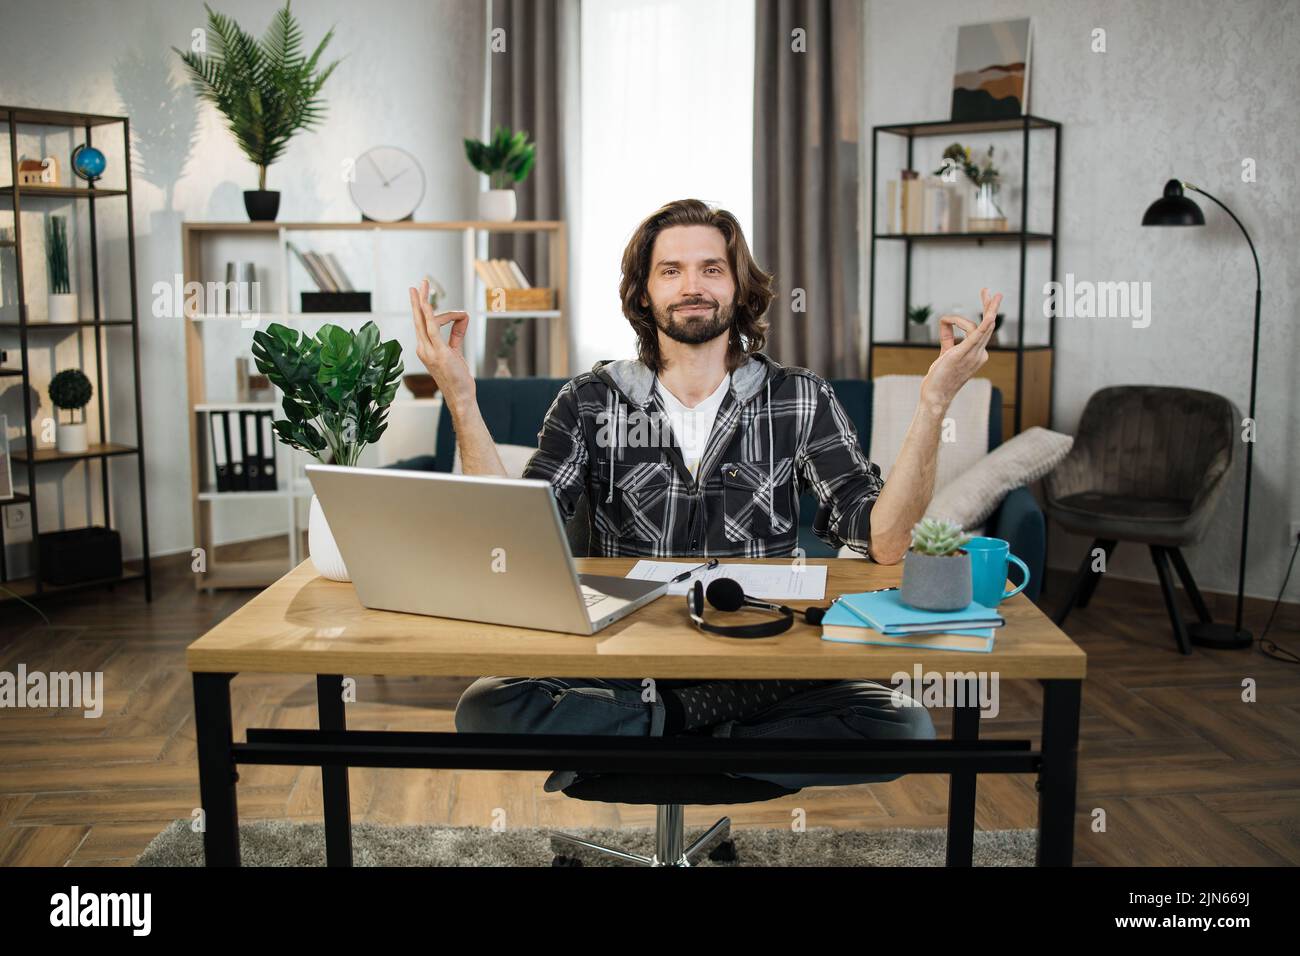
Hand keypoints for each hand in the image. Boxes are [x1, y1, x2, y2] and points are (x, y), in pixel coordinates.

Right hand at [409, 278, 475, 413]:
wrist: (460, 397)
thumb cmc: (458, 378)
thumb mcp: (455, 353)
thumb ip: (456, 336)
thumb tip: (461, 319)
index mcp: (425, 349)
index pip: (422, 324)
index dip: (422, 309)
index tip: (428, 297)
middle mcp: (423, 349)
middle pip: (418, 319)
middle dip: (417, 299)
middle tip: (418, 284)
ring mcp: (429, 351)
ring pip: (424, 319)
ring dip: (424, 300)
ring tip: (426, 285)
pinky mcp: (439, 352)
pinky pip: (433, 328)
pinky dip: (431, 313)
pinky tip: (427, 302)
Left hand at [920, 287, 1001, 411]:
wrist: (935, 396)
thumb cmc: (940, 378)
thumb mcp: (945, 353)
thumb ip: (947, 338)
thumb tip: (944, 321)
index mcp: (978, 354)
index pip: (981, 330)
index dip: (981, 314)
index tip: (972, 305)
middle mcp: (979, 354)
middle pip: (988, 326)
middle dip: (990, 306)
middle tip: (992, 291)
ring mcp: (973, 355)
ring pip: (984, 327)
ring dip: (986, 308)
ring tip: (987, 292)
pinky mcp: (961, 355)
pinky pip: (976, 337)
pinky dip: (984, 325)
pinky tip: (990, 316)